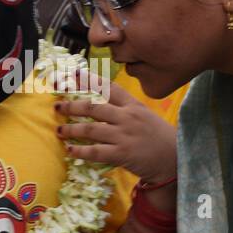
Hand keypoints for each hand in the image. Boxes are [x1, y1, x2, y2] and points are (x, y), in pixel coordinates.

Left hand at [54, 77, 176, 183]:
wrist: (175, 159)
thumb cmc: (158, 136)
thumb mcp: (144, 115)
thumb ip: (124, 108)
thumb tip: (99, 104)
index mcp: (133, 105)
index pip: (108, 87)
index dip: (89, 79)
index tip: (72, 74)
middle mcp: (127, 117)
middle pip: (93, 107)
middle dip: (72, 106)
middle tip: (58, 106)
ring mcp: (124, 135)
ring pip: (90, 129)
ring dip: (71, 130)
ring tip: (59, 131)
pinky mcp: (122, 154)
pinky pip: (95, 152)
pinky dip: (80, 151)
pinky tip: (70, 150)